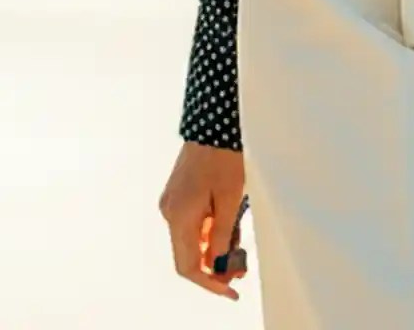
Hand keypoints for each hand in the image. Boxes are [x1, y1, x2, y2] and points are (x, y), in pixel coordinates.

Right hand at [159, 141, 246, 299]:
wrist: (214, 123)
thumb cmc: (224, 156)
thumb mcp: (231, 198)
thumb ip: (222, 234)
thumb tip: (216, 264)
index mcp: (180, 216)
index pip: (187, 266)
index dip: (208, 283)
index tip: (231, 290)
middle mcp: (170, 212)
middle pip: (189, 254)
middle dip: (215, 266)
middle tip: (242, 267)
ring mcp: (173, 203)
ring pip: (192, 239)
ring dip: (215, 248)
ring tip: (241, 247)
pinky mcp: (179, 195)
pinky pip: (193, 223)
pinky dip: (211, 231)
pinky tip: (231, 226)